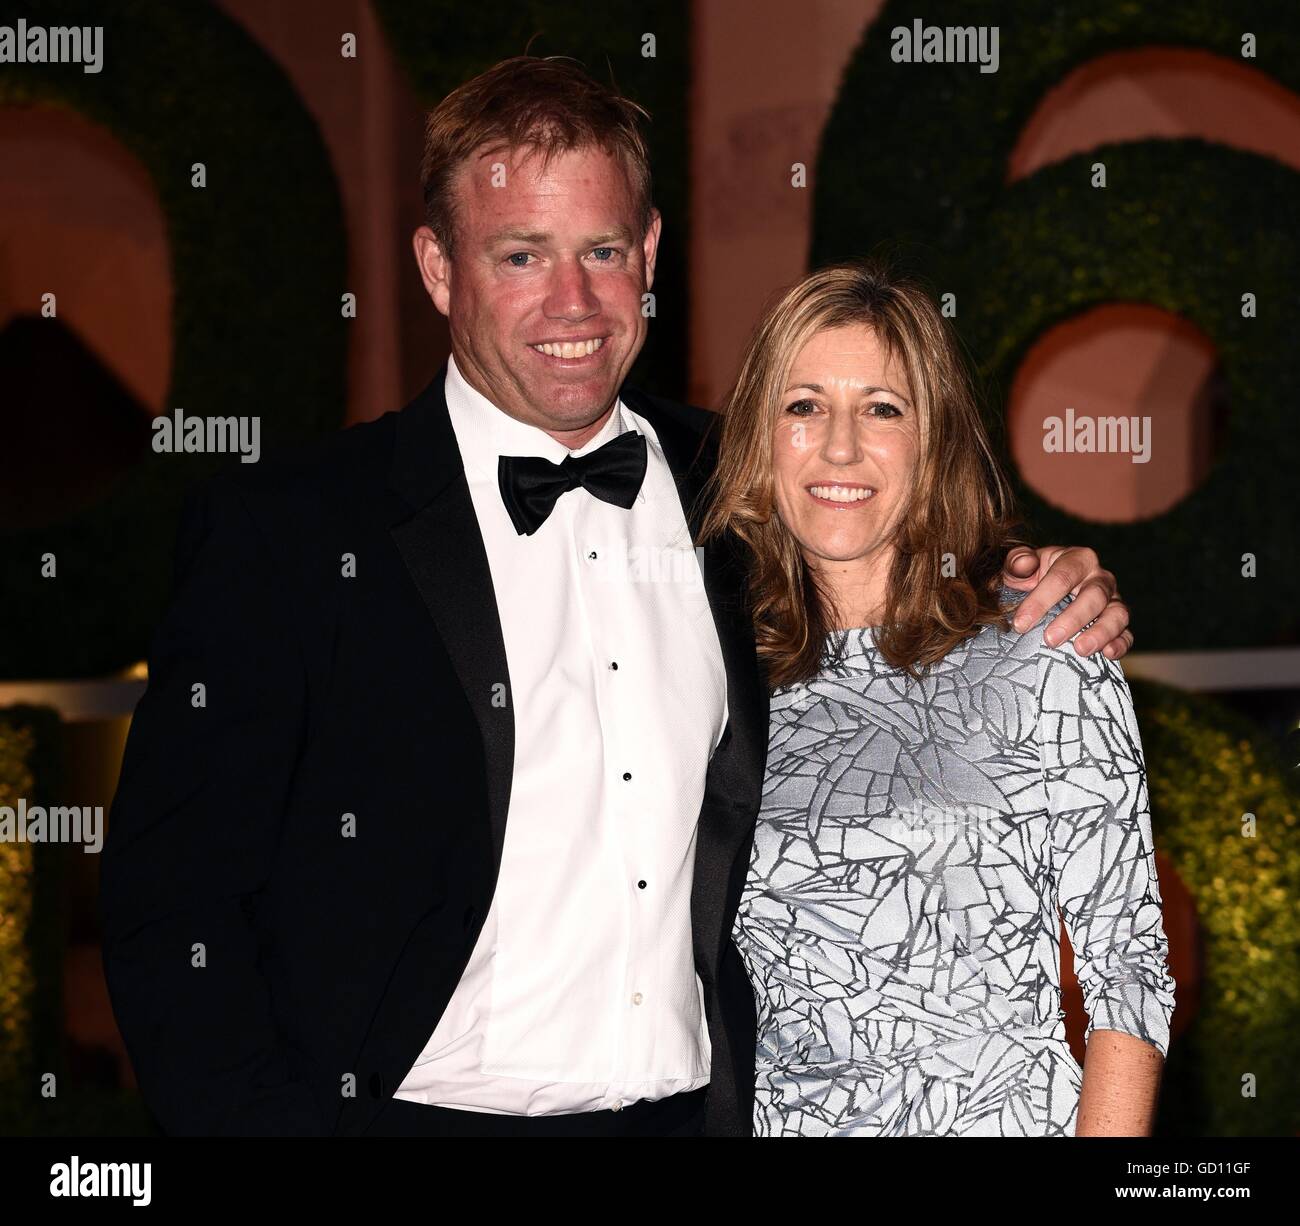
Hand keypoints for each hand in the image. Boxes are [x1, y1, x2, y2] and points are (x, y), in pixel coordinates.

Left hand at [1001, 546, 1132, 658]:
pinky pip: (1126, 633)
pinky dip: (1121, 644)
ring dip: (1101, 633)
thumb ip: (1017, 563)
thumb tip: (1024, 564)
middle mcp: (1100, 578)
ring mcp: (1113, 600)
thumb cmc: (1030, 578)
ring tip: (1081, 650)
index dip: (1041, 600)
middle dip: (1072, 619)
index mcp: (1077, 559)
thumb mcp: (1018, 567)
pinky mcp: (1118, 623)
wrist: (1044, 593)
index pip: (1062, 576)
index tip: (1021, 623)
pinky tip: (1108, 654)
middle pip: (1094, 595)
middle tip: (1050, 640)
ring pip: (1117, 614)